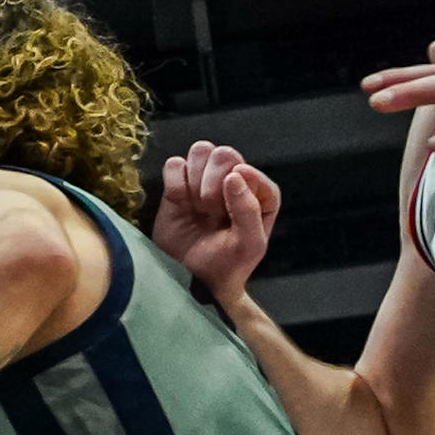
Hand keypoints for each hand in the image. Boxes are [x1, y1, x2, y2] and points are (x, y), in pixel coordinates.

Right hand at [153, 141, 283, 300]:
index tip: (226, 206)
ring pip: (201, 151)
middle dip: (214, 181)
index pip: (251, 172)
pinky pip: (175, 164)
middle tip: (210, 211)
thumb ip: (248, 210)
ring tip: (196, 207)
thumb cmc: (227, 266)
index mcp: (259, 196)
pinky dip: (176, 181)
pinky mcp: (177, 187)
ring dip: (196, 178)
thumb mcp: (248, 245)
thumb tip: (234, 175)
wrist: (191, 282)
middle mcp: (233, 183)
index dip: (239, 185)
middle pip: (225, 154)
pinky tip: (179, 203)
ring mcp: (203, 182)